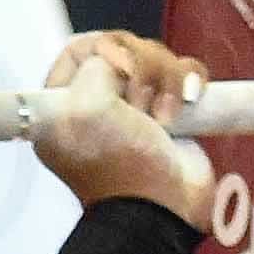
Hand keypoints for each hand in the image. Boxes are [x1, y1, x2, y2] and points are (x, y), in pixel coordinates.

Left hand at [30, 34, 211, 225]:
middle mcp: (96, 103)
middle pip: (123, 48)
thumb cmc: (119, 162)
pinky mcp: (172, 111)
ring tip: (166, 117)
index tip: (118, 70)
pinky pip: (184, 73)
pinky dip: (189, 82)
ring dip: (167, 79)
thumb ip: (91, 65)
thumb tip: (115, 57)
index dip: (104, 49)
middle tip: (140, 105)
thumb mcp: (84, 108)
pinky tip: (189, 103)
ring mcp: (136, 107)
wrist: (164, 205)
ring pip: (157, 58)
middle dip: (141, 67)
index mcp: (64, 105)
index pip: (80, 48)